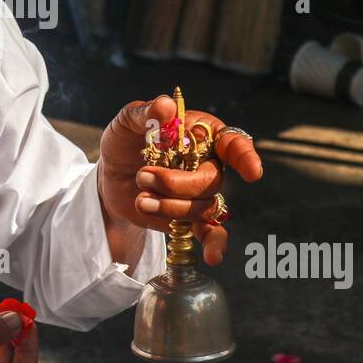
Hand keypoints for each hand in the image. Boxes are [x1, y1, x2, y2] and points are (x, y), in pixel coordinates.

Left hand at [97, 95, 262, 265]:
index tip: (252, 172)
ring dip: (170, 205)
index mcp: (201, 134)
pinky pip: (212, 233)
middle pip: (212, 180)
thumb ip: (146, 113)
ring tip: (141, 197)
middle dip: (177, 183)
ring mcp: (201, 193)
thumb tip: (166, 106)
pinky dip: (214, 245)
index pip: (232, 142)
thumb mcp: (128, 121)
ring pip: (204, 207)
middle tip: (144, 176)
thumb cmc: (125, 141)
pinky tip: (211, 257)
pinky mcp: (190, 218)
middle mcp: (209, 163)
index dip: (245, 156)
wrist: (110, 175)